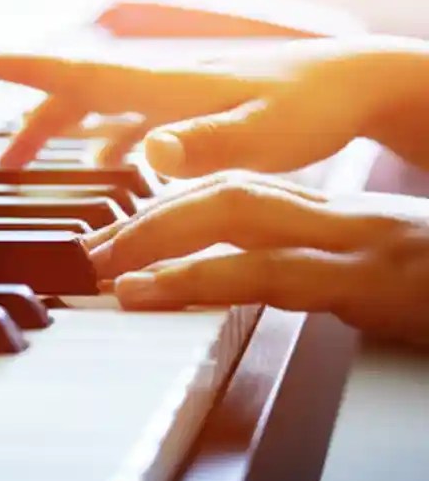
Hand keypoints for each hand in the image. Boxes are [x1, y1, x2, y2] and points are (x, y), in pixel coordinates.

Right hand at [0, 35, 428, 175]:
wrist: (360, 82)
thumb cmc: (315, 108)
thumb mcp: (262, 135)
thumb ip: (204, 145)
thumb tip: (146, 154)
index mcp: (166, 84)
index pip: (82, 72)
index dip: (27, 67)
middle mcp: (162, 82)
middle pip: (78, 95)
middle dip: (32, 123)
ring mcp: (177, 93)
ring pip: (99, 108)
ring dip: (60, 132)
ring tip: (26, 163)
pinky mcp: (196, 105)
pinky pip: (131, 120)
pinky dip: (104, 140)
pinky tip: (108, 164)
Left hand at [85, 171, 428, 347]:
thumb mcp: (387, 281)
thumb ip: (325, 272)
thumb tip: (262, 279)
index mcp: (346, 217)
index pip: (245, 188)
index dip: (175, 201)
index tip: (122, 227)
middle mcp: (347, 221)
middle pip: (229, 190)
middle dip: (151, 213)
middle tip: (91, 247)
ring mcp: (361, 249)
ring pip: (240, 216)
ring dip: (159, 237)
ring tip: (105, 266)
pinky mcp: (375, 286)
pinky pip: (271, 274)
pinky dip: (202, 278)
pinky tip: (155, 293)